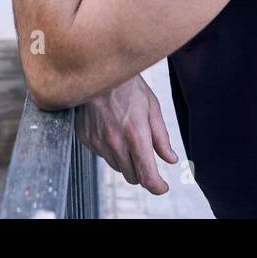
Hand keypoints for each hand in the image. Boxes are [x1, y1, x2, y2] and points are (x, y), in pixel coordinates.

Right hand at [74, 74, 177, 194]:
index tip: (162, 186)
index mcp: (136, 135)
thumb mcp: (152, 107)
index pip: (147, 176)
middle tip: (146, 157)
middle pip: (132, 176)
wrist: (97, 71)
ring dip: (126, 160)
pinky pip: (101, 154)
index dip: (157, 186)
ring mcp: (98, 141)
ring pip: (117, 167)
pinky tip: (111, 130)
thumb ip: (161, 137)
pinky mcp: (85, 138)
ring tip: (127, 136)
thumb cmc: (128, 86)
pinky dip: (109, 149)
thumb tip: (171, 159)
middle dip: (142, 172)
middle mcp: (115, 143)